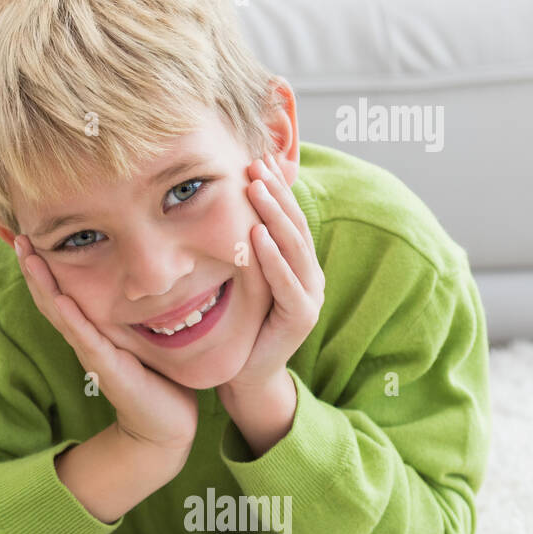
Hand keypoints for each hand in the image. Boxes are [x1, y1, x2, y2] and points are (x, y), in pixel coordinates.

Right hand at [14, 234, 199, 452]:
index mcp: (86, 323)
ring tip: (26, 251)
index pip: (53, 282)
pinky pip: (84, 337)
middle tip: (5, 226)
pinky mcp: (106, 367)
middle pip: (44, 290)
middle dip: (26, 258)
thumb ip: (129, 304)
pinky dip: (70, 316)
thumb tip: (136, 268)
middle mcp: (81, 334)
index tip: (13, 224)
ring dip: (40, 279)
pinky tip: (59, 296)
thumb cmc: (155, 378)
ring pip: (57, 308)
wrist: (164, 425)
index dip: (33, 255)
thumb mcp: (137, 330)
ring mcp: (90, 350)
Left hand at [217, 151, 324, 406]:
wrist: (247, 374)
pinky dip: (273, 258)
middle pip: (294, 225)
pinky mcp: (300, 318)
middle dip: (275, 193)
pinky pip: (287, 282)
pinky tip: (258, 236)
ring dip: (274, 216)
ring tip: (256, 189)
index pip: (289, 217)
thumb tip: (222, 207)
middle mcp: (310, 275)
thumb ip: (243, 248)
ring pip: (293, 248)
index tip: (257, 159)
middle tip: (256, 164)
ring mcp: (310, 296)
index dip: (276, 188)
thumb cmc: (242, 325)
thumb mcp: (243, 278)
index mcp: (298, 263)